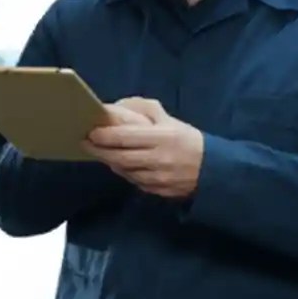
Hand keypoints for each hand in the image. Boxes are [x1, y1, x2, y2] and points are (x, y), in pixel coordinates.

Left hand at [83, 97, 204, 199]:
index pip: (125, 137)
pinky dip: (123, 172)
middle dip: (99, 150)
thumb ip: (145, 110)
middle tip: (84, 142)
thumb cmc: (187, 140)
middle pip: (119, 157)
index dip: (104, 136)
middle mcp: (158, 159)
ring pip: (124, 171)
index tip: (90, 131)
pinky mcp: (157, 191)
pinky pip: (133, 181)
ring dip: (109, 161)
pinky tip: (117, 163)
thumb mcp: (170, 120)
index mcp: (162, 138)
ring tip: (98, 151)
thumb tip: (118, 107)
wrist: (212, 170)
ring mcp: (157, 178)